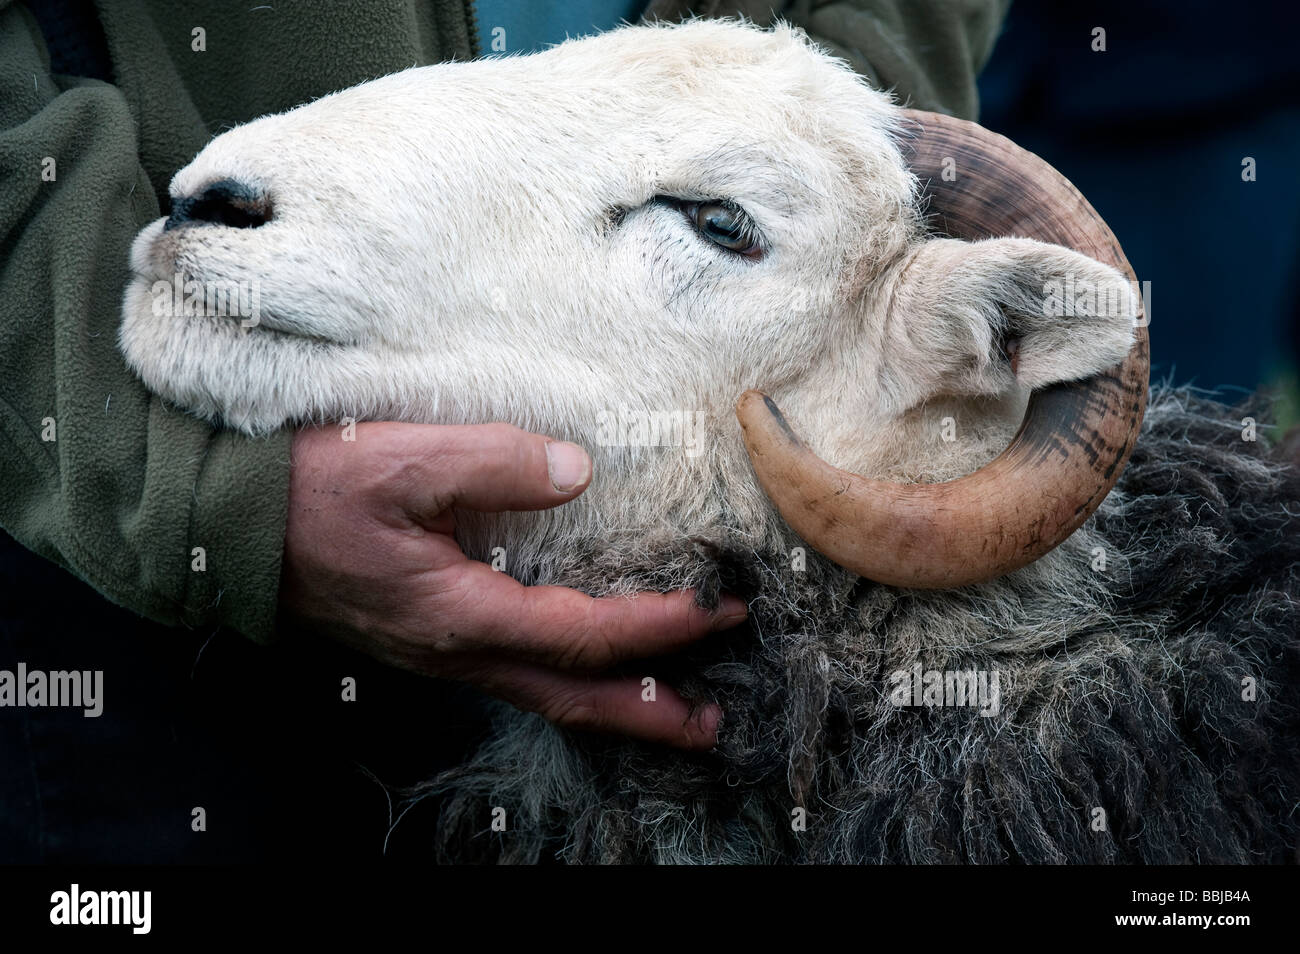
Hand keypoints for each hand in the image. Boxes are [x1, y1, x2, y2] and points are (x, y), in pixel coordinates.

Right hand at [279, 421, 745, 749]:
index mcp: (459, 611)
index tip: (716, 610)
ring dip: (614, 707)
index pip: (581, 634)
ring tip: (674, 710)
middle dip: (648, 711)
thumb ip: (497, 463)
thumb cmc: (313, 488)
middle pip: (571, 696)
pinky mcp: (431, 639)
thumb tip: (577, 472)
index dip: (656, 627)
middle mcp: (457, 648)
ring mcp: (442, 652)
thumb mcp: (404, 458)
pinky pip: (516, 676)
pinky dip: (569, 683)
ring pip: (544, 693)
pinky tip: (590, 671)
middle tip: (714, 719)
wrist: (231, 523)